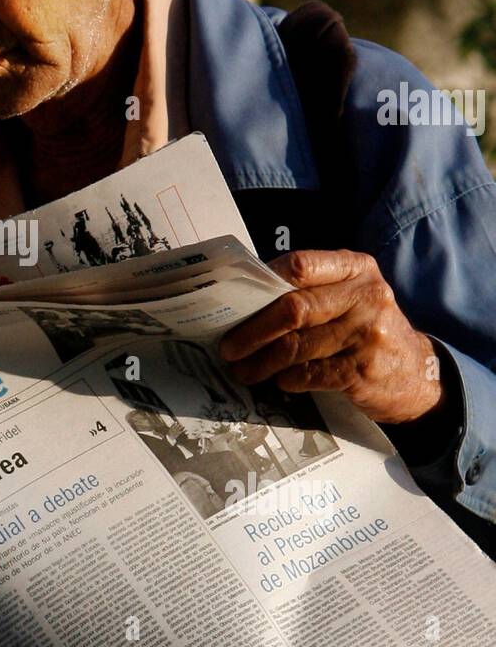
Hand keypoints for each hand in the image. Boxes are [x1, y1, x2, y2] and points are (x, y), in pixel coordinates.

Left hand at [218, 250, 445, 425]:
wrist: (418, 373)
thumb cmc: (367, 328)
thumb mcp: (353, 296)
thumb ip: (312, 289)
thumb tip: (247, 297)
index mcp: (357, 268)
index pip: (300, 265)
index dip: (261, 283)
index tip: (234, 302)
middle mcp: (365, 296)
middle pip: (292, 308)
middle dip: (251, 330)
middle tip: (228, 346)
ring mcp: (366, 334)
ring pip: (295, 346)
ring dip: (260, 361)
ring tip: (242, 369)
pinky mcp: (361, 371)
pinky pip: (308, 374)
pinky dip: (285, 379)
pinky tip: (277, 380)